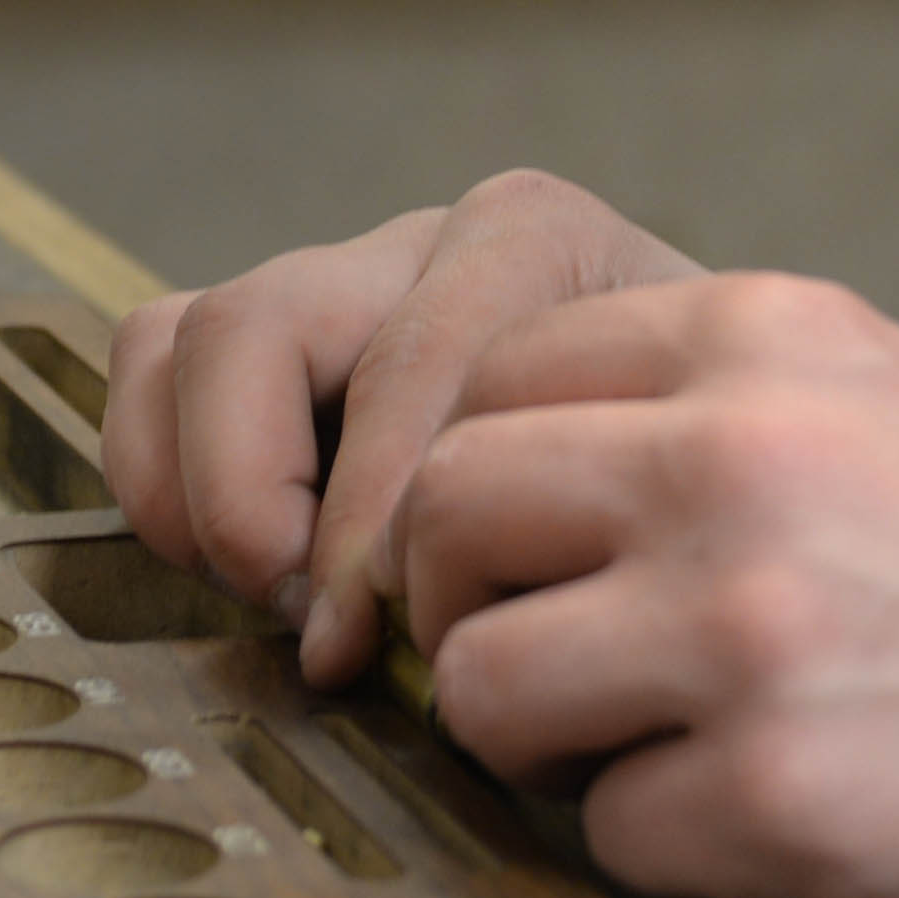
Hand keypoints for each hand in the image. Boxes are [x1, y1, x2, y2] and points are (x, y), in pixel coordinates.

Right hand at [99, 171, 701, 684]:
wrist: (743, 469)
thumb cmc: (712, 492)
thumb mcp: (692, 488)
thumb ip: (598, 533)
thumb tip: (427, 650)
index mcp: (538, 247)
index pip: (407, 364)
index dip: (369, 517)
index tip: (370, 640)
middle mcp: (424, 248)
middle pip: (259, 324)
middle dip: (256, 492)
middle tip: (311, 621)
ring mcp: (337, 287)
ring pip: (184, 338)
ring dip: (198, 489)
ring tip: (271, 595)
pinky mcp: (272, 345)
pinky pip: (156, 368)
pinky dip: (165, 478)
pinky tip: (247, 573)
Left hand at [388, 273, 898, 897]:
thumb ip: (733, 412)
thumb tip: (536, 478)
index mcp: (775, 338)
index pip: (500, 373)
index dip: (498, 486)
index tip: (540, 560)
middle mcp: (742, 455)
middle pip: (446, 511)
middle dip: (467, 610)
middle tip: (547, 675)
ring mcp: (748, 624)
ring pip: (481, 684)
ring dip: (548, 747)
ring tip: (664, 760)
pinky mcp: (772, 794)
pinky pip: (604, 833)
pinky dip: (670, 855)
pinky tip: (784, 833)